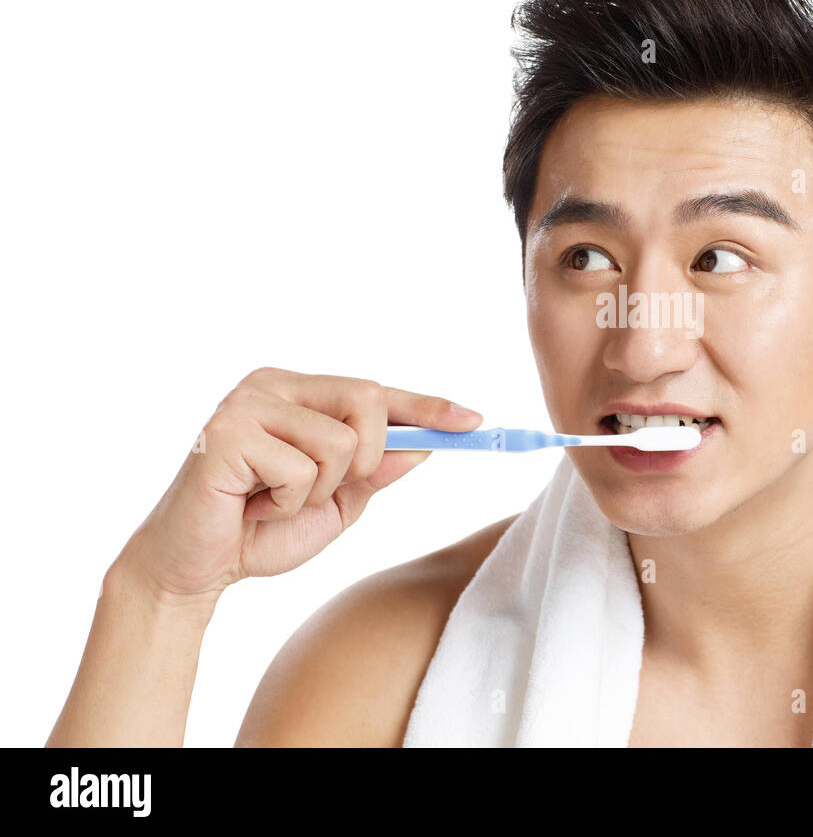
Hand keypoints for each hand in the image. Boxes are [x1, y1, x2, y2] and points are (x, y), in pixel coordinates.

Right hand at [117, 366, 481, 602]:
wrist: (195, 569)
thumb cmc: (261, 530)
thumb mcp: (338, 501)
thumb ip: (376, 470)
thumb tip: (425, 444)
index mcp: (298, 393)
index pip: (376, 391)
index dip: (427, 406)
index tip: (475, 421)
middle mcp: (271, 385)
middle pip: (368, 398)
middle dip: (370, 456)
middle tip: (329, 489)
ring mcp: (245, 404)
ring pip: (340, 442)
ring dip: (320, 490)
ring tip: (275, 500)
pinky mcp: (225, 433)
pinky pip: (300, 469)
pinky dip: (287, 503)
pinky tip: (252, 506)